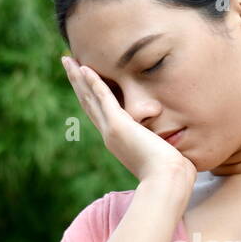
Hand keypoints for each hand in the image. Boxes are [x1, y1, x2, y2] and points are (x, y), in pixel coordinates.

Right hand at [61, 54, 196, 189]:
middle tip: (67, 63)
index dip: (90, 95)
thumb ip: (162, 146)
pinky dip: (93, 83)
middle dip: (77, 82)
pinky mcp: (119, 125)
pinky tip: (84, 68)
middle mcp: (110, 135)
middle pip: (88, 102)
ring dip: (78, 77)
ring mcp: (112, 130)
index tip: (84, 81)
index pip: (100, 113)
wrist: (167, 182)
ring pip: (89, 97)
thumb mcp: (163, 155)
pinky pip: (103, 98)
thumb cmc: (170, 174)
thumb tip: (174, 147)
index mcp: (118, 141)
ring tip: (67, 59)